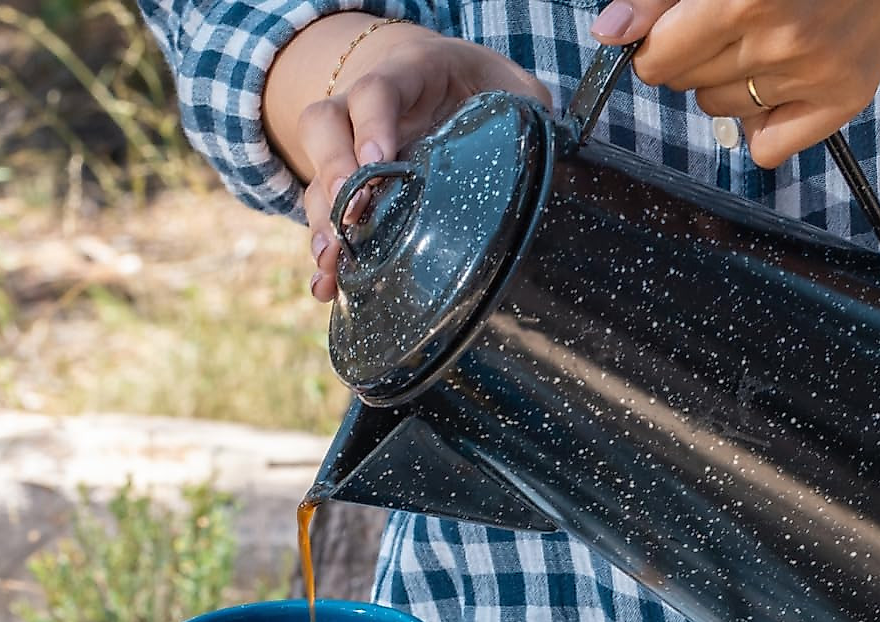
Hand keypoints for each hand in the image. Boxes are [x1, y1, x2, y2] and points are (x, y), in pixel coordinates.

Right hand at [264, 17, 549, 301]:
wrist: (444, 81)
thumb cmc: (482, 88)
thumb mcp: (513, 89)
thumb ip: (530, 112)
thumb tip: (563, 162)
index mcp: (408, 76)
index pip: (377, 89)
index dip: (373, 122)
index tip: (380, 160)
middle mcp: (363, 109)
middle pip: (325, 126)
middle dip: (334, 173)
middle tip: (350, 216)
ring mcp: (349, 149)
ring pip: (317, 176)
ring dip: (322, 222)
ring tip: (331, 264)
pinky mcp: (348, 189)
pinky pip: (324, 216)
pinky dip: (325, 254)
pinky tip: (327, 288)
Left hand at [591, 0, 879, 166]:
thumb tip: (611, 31)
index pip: (657, 59)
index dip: (658, 45)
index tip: (676, 30)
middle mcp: (780, 38)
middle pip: (686, 86)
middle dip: (696, 58)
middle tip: (738, 21)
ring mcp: (813, 74)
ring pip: (721, 113)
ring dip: (731, 84)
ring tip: (769, 40)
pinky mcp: (842, 100)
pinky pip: (765, 148)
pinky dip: (763, 125)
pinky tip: (783, 84)